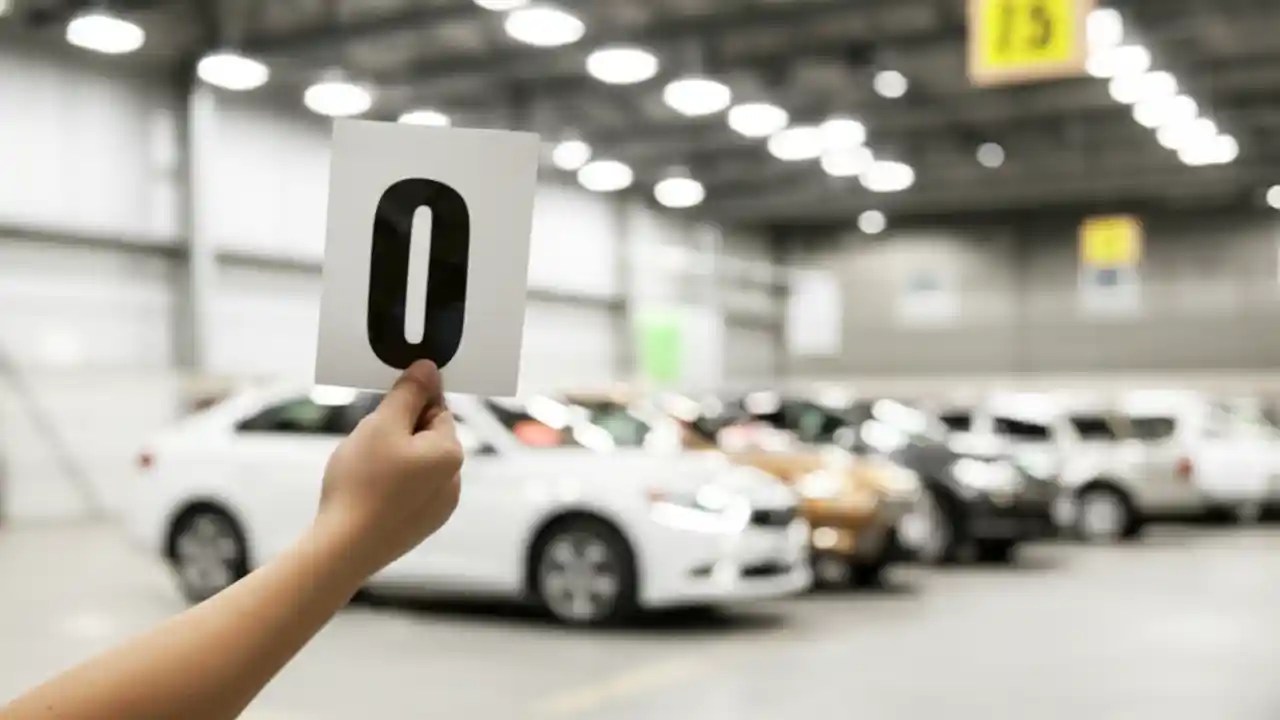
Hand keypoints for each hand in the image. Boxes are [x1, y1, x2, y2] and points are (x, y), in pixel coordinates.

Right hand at [314, 361, 462, 578]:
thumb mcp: (383, 424)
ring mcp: (438, 508)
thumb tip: (429, 368)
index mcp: (451, 453)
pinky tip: (365, 492)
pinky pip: (408, 491)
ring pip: (416, 465)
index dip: (409, 403)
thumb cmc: (362, 481)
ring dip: (392, 458)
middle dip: (398, 432)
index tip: (382, 408)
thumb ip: (408, 394)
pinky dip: (390, 485)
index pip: (438, 409)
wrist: (343, 548)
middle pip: (427, 437)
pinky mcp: (419, 527)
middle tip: (367, 442)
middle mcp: (453, 481)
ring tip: (362, 469)